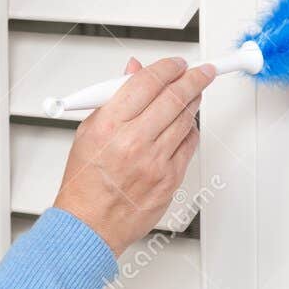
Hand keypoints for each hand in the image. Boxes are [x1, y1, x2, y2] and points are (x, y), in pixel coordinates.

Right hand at [53, 54, 215, 257]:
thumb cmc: (85, 182)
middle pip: (175, 97)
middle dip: (194, 78)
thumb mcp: (88, 131)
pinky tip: (186, 125)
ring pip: (186, 119)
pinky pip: (189, 145)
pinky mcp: (170, 179)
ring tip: (194, 94)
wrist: (90, 224)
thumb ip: (114, 98)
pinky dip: (190, 130)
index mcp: (110, 125)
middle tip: (202, 71)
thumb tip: (134, 72)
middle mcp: (134, 141)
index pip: (148, 82)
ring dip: (194, 102)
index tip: (177, 63)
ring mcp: (155, 162)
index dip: (168, 67)